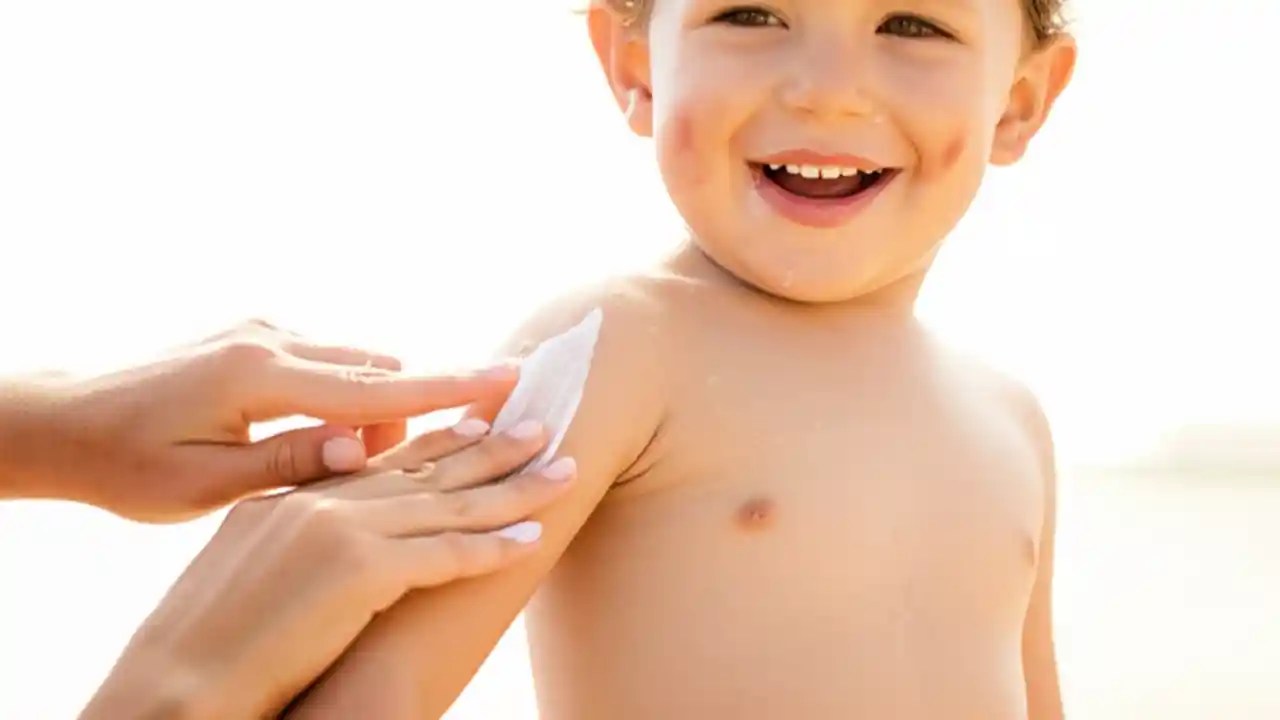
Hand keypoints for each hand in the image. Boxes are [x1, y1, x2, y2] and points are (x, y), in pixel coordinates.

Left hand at [4, 319, 516, 521]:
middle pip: (373, 375)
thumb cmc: (127, 466)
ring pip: (352, 367)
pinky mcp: (254, 332)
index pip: (375, 388)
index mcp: (259, 377)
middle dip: (397, 420)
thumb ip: (292, 464)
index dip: (448, 388)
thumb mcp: (206, 487)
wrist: (64, 420)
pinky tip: (305, 434)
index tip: (507, 378)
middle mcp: (268, 339)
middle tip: (366, 469)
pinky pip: (324, 361)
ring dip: (364, 410)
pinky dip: (336, 395)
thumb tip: (366, 451)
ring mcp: (262, 329)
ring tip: (327, 460)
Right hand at [81, 419, 574, 719]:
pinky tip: (533, 539)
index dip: (442, 437)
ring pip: (450, 505)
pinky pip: (444, 555)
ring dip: (515, 490)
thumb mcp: (252, 559)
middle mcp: (324, 498)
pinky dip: (493, 548)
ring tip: (564, 470)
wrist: (179, 678)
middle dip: (495, 448)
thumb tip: (339, 533)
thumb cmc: (210, 637)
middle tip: (546, 425)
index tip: (484, 422)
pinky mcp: (359, 570)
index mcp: (296, 491)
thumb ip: (297, 526)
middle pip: (429, 468)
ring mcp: (343, 530)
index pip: (386, 457)